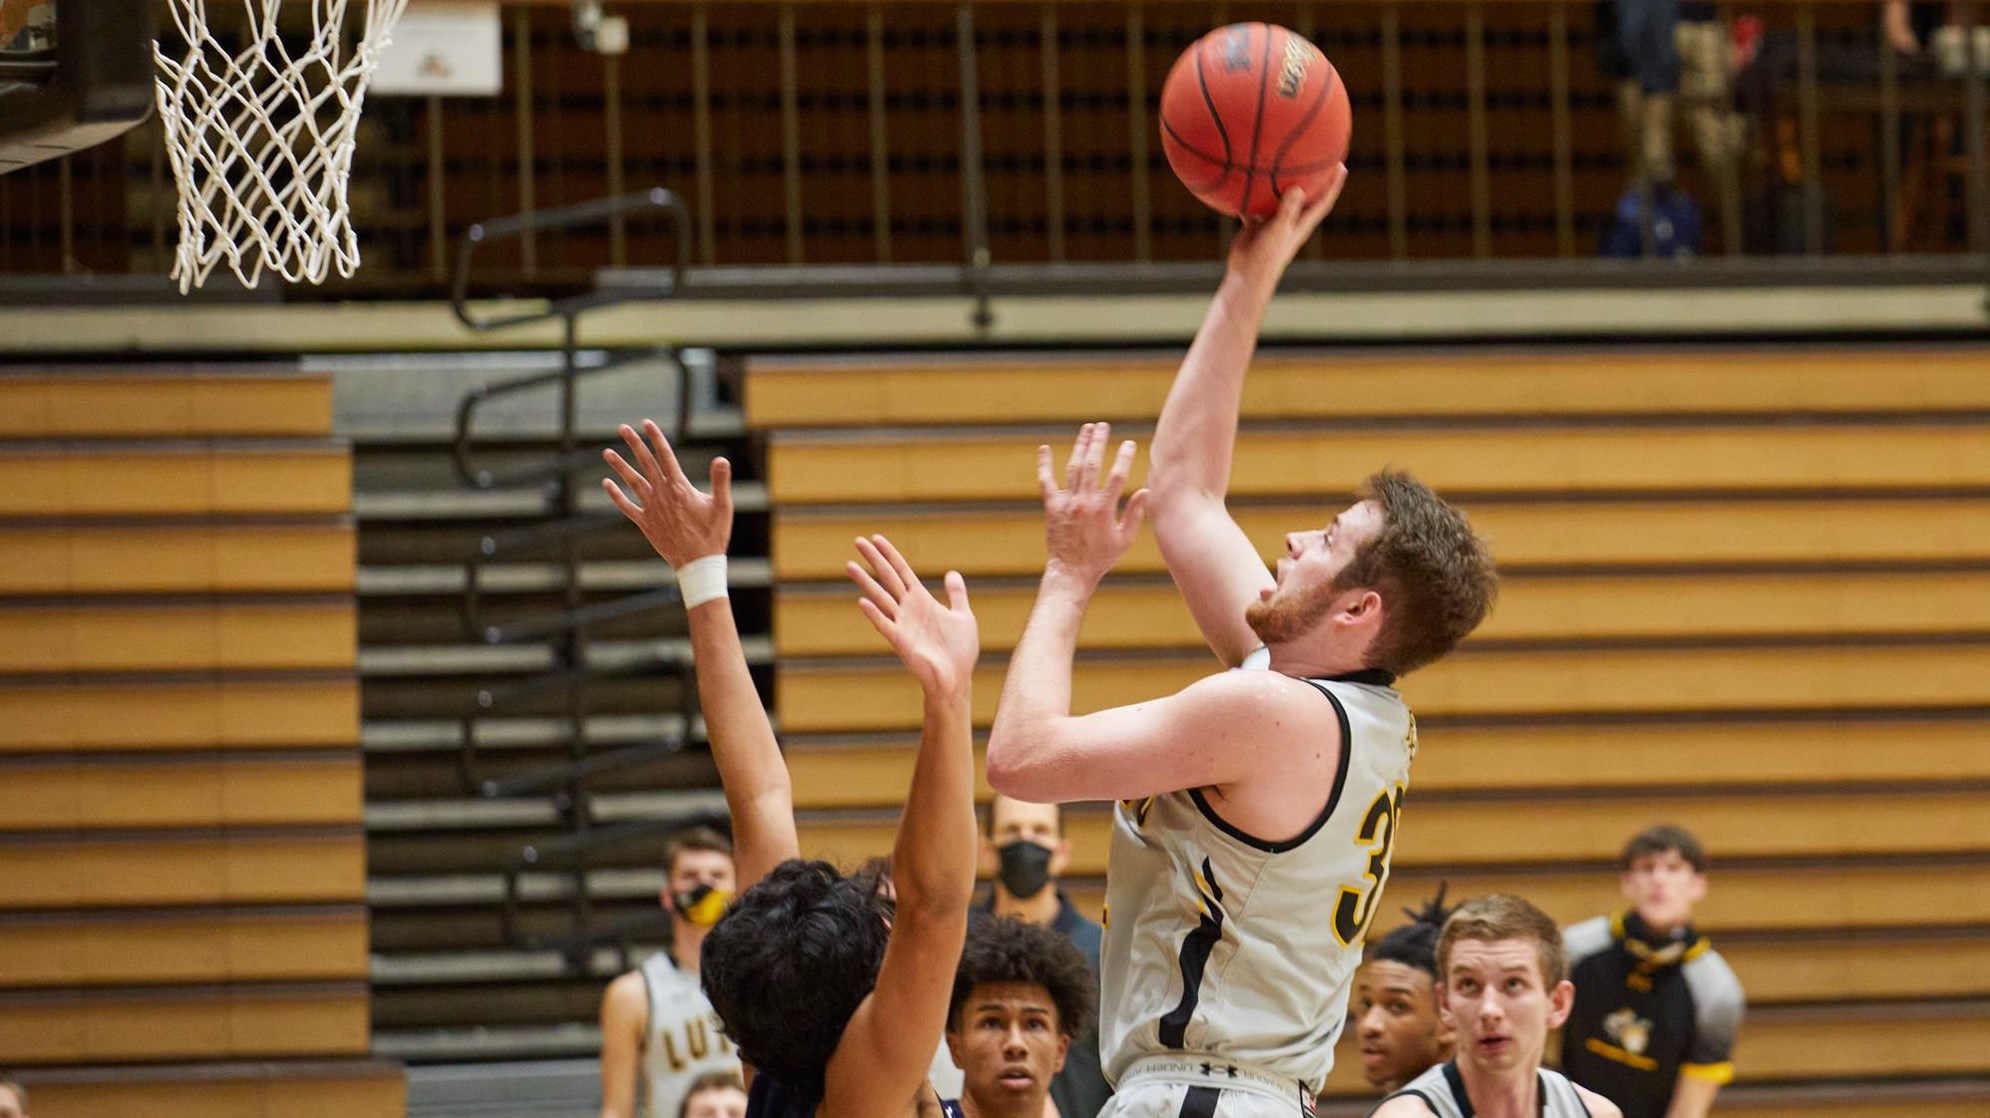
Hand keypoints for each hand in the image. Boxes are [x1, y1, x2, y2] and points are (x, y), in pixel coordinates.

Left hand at [601, 419, 732, 566]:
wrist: (698, 564)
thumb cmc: (713, 535)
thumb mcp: (723, 506)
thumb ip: (721, 481)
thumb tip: (721, 459)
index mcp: (680, 488)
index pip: (665, 456)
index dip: (656, 438)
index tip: (647, 423)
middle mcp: (662, 495)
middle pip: (645, 463)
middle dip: (634, 444)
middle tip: (623, 428)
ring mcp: (651, 509)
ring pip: (632, 482)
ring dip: (619, 466)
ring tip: (606, 452)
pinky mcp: (645, 523)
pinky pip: (626, 506)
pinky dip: (616, 495)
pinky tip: (607, 484)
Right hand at [848, 534, 978, 696]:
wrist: (957, 679)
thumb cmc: (959, 651)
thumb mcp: (963, 616)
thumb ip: (957, 594)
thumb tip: (951, 573)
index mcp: (922, 600)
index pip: (902, 571)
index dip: (890, 554)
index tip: (876, 538)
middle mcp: (908, 609)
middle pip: (887, 578)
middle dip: (873, 559)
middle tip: (857, 541)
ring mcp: (902, 624)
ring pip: (881, 597)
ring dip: (865, 582)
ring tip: (849, 566)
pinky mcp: (901, 641)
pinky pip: (885, 625)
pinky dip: (874, 614)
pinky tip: (863, 602)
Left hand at [1037, 422, 1149, 587]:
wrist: (1070, 572)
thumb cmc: (1100, 558)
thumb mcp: (1124, 539)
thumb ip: (1135, 514)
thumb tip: (1146, 491)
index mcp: (1103, 509)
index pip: (1117, 476)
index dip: (1123, 457)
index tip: (1129, 443)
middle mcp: (1083, 502)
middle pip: (1092, 464)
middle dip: (1098, 442)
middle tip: (1103, 426)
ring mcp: (1066, 503)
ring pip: (1073, 468)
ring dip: (1080, 446)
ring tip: (1086, 429)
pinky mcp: (1051, 507)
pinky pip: (1046, 482)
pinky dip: (1044, 465)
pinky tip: (1044, 448)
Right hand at [1225, 166, 1348, 287]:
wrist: (1246, 273)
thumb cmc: (1267, 256)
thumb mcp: (1279, 231)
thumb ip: (1288, 210)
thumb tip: (1299, 188)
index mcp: (1302, 223)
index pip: (1323, 201)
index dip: (1334, 184)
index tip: (1341, 166)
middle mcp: (1291, 221)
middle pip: (1305, 196)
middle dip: (1312, 179)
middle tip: (1316, 158)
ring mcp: (1274, 222)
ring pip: (1279, 199)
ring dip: (1280, 184)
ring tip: (1281, 163)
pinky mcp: (1257, 224)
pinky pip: (1256, 205)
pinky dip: (1252, 195)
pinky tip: (1247, 180)